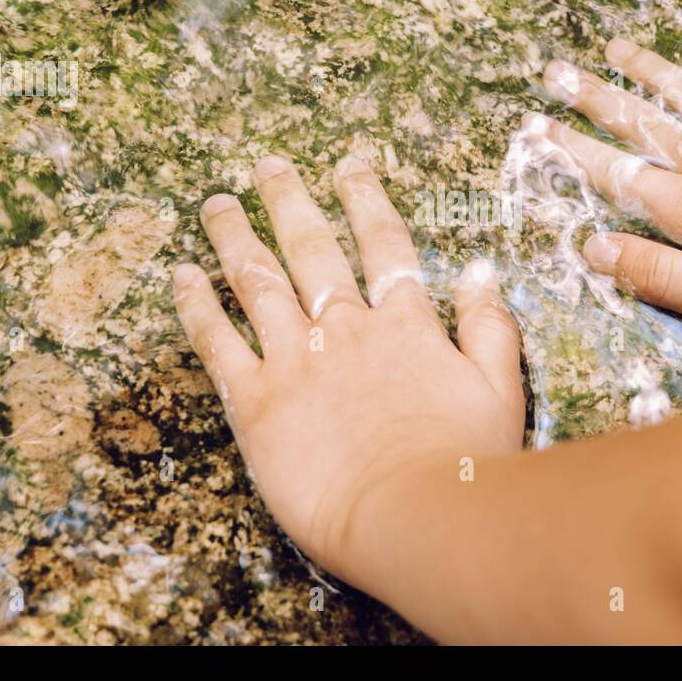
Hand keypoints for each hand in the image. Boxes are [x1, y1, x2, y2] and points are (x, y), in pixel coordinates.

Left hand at [171, 155, 523, 577]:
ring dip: (234, 236)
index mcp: (403, 324)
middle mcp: (345, 328)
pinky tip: (182, 275)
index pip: (383, 244)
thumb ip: (490, 326)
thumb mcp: (500, 388)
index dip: (365, 200)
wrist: (412, 514)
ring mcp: (295, 359)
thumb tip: (480, 273)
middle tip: (267, 166)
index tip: (349, 166)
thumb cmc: (464, 460)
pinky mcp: (255, 400)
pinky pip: (218, 342)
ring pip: (257, 281)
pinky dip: (197, 305)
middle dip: (288, 200)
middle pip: (311, 248)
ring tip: (216, 203)